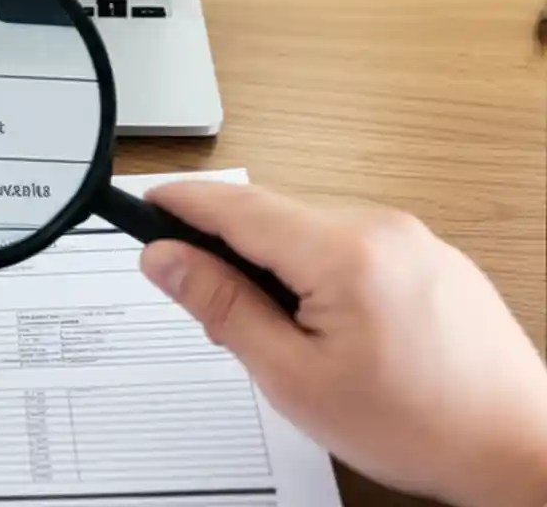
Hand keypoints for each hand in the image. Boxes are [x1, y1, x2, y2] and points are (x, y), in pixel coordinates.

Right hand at [139, 182, 546, 506]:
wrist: (518, 448)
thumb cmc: (418, 424)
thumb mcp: (292, 375)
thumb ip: (221, 307)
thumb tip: (165, 259)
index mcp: (342, 251)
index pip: (235, 207)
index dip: (181, 203)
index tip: (143, 204)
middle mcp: (381, 226)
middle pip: (271, 218)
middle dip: (230, 257)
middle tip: (215, 319)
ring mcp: (411, 237)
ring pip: (309, 233)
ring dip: (276, 269)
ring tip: (284, 341)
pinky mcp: (429, 254)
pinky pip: (350, 245)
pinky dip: (318, 273)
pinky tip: (329, 331)